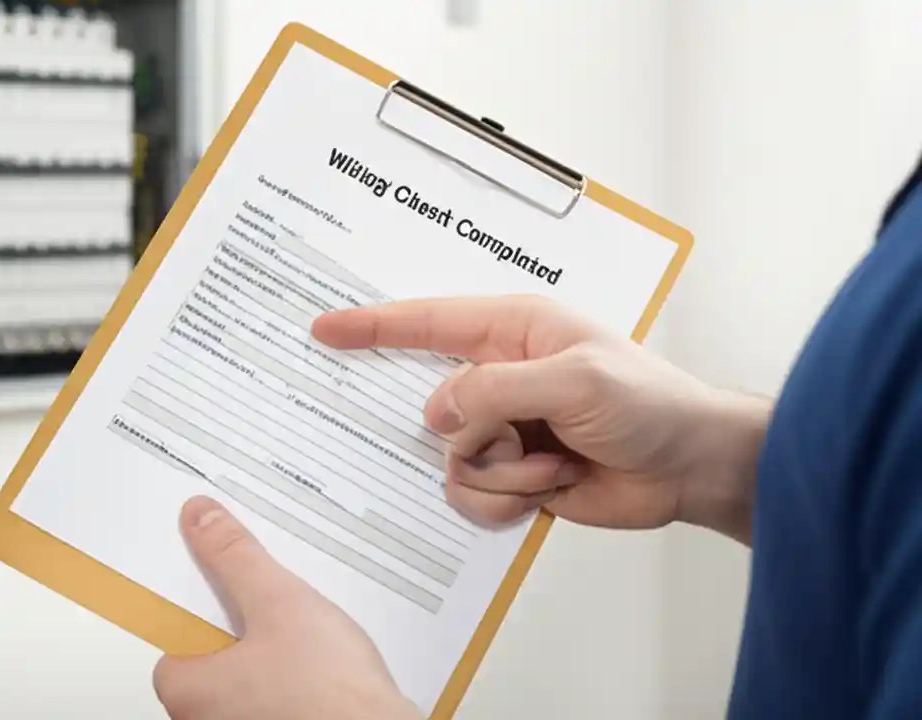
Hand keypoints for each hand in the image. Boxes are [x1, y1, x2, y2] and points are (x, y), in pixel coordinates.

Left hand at [153, 497, 419, 719]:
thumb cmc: (328, 689)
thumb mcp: (279, 602)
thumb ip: (234, 558)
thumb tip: (198, 518)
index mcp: (189, 695)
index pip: (175, 646)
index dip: (203, 615)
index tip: (230, 591)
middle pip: (212, 662)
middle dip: (242, 633)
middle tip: (276, 608)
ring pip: (248, 683)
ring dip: (272, 658)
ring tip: (308, 635)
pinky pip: (277, 701)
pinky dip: (294, 682)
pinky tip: (325, 667)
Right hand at [311, 295, 768, 543]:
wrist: (689, 469)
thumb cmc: (651, 405)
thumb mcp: (575, 381)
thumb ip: (496, 389)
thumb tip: (439, 413)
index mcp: (515, 331)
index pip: (428, 322)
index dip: (372, 326)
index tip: (323, 328)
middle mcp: (501, 377)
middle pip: (434, 407)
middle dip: (473, 434)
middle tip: (521, 438)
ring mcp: (504, 429)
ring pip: (452, 460)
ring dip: (504, 472)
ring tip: (555, 463)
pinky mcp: (512, 474)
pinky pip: (471, 496)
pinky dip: (508, 499)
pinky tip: (550, 488)